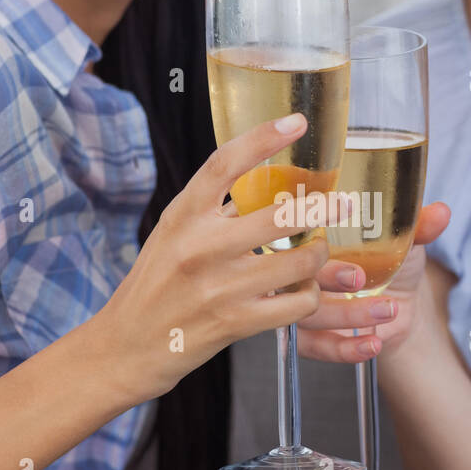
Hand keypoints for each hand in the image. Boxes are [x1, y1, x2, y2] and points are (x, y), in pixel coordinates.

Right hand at [90, 113, 332, 406]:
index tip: (298, 122)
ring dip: (319, 256)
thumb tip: (264, 176)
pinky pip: (296, 303)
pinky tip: (304, 291)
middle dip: (324, 208)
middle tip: (343, 202)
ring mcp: (219, 286)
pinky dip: (308, 295)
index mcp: (183, 214)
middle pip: (281, 215)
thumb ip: (213, 209)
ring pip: (299, 261)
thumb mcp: (173, 234)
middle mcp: (200, 246)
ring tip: (318, 252)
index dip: (265, 137)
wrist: (127, 347)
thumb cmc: (155, 285)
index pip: (225, 162)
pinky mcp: (235, 323)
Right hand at [296, 202, 450, 362]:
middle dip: (327, 276)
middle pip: (296, 274)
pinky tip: (373, 342)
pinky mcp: (311, 338)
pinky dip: (345, 348)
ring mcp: (302, 306)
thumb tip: (441, 213)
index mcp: (314, 239)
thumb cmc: (394, 265)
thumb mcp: (405, 242)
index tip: (337, 229)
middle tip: (358, 277)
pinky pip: (316, 347)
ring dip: (348, 314)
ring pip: (309, 313)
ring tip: (388, 309)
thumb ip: (418, 226)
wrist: (402, 308)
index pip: (297, 232)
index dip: (313, 233)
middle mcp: (301, 272)